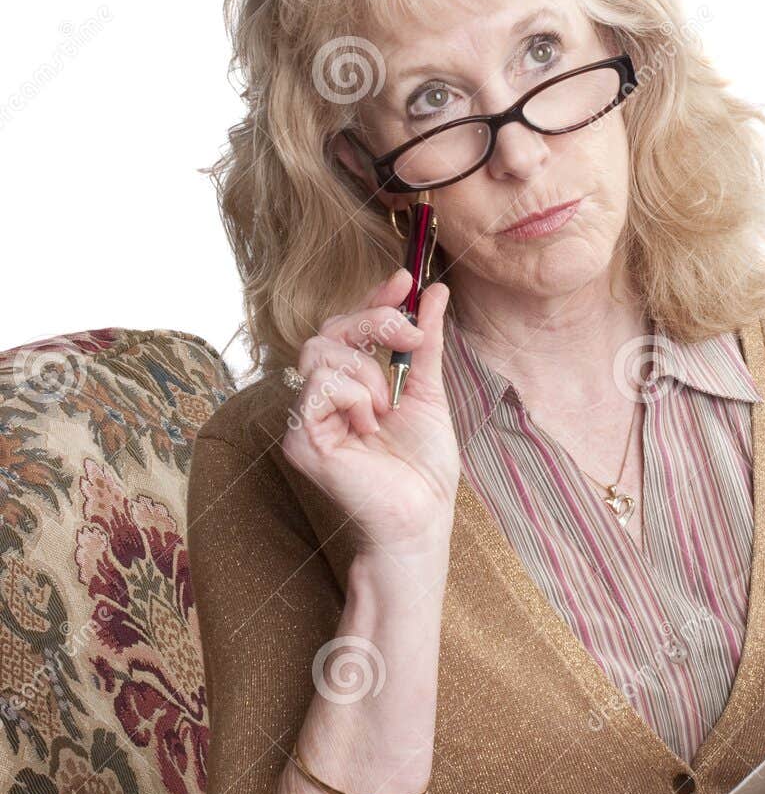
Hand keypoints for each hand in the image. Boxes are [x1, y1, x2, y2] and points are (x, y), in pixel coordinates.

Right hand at [280, 267, 459, 558]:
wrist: (422, 514)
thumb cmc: (423, 465)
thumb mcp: (430, 390)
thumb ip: (427, 342)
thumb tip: (436, 292)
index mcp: (352, 385)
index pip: (349, 328)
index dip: (373, 300)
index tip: (405, 278)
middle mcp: (323, 398)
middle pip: (329, 332)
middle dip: (373, 323)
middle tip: (410, 338)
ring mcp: (307, 418)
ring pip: (321, 354)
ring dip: (367, 373)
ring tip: (386, 409)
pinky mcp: (300, 439)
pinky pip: (318, 388)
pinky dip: (353, 397)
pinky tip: (368, 425)